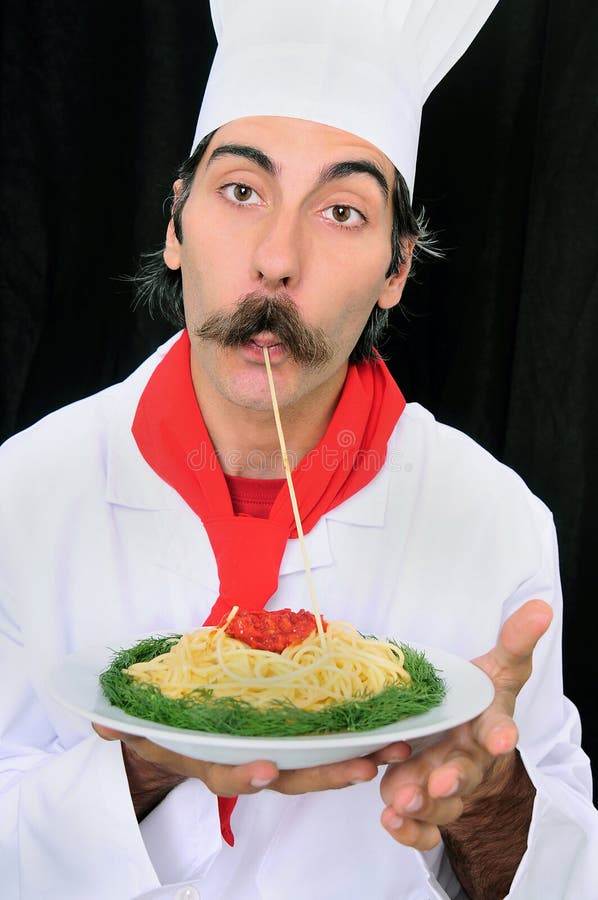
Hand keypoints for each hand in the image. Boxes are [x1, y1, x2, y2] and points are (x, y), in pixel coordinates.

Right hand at [93, 723, 411, 816]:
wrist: (186, 732)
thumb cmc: (170, 725)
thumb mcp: (144, 724)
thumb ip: (125, 723)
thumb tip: (103, 723)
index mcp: (216, 762)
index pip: (230, 776)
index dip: (245, 776)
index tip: (265, 770)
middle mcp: (252, 763)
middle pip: (292, 777)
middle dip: (330, 774)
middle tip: (368, 765)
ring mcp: (278, 752)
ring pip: (319, 764)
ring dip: (357, 757)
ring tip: (395, 748)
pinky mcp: (296, 735)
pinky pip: (328, 742)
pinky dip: (357, 738)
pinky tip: (388, 725)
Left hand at [378, 599, 552, 850]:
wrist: (465, 744)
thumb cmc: (478, 703)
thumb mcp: (497, 670)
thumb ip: (514, 642)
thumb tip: (541, 606)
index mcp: (487, 727)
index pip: (498, 728)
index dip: (500, 733)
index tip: (502, 738)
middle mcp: (469, 761)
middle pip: (466, 774)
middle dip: (455, 778)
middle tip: (441, 780)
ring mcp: (447, 787)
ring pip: (439, 803)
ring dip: (422, 804)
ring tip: (401, 800)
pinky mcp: (425, 808)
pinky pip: (421, 828)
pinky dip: (408, 831)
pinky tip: (390, 821)